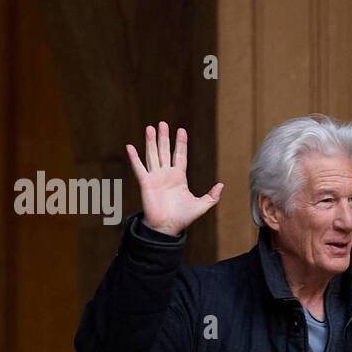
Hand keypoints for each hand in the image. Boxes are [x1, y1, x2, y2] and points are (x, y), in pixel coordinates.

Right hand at [124, 120, 223, 235]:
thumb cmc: (183, 218)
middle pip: (165, 151)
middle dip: (164, 137)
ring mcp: (155, 178)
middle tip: (162, 123)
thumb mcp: (202, 206)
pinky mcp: (146, 183)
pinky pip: (139, 168)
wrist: (167, 228)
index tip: (181, 130)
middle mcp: (166, 174)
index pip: (180, 156)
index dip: (181, 143)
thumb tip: (221, 185)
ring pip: (152, 155)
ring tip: (150, 128)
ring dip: (151, 142)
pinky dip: (134, 157)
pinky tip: (130, 146)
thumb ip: (212, 196)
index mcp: (179, 177)